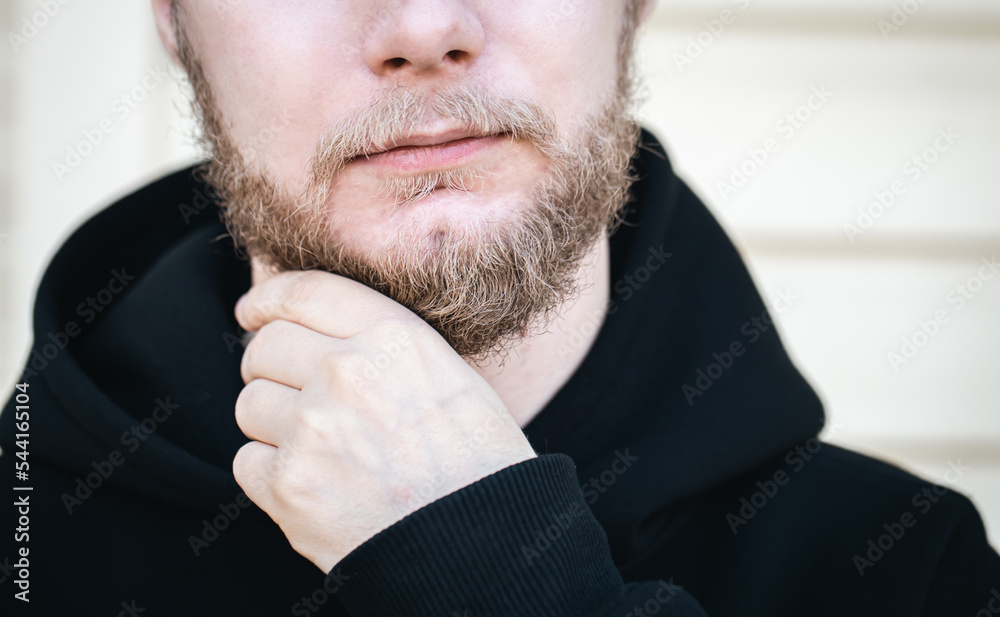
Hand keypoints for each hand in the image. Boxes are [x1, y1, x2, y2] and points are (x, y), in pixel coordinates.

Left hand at [232, 270, 536, 571]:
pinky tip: (318, 485)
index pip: (304, 292)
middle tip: (299, 397)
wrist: (480, 545)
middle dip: (271, 369)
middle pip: (265, 347)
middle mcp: (348, 372)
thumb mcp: (450, 376)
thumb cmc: (476, 463)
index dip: (268, 299)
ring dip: (273, 424)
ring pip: (250, 403)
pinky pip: (247, 460)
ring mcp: (314, 429)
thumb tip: (312, 326)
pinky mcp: (289, 485)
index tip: (253, 311)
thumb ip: (383, 341)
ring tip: (323, 451)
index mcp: (394, 337)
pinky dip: (272, 474)